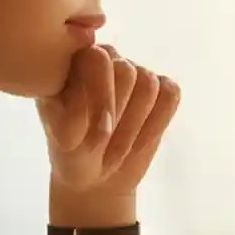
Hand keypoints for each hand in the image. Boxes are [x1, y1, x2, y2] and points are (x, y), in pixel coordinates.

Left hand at [38, 45, 180, 224]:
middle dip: (118, 117)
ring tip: (117, 148)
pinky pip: (170, 94)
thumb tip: (103, 111)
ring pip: (149, 85)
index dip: (101, 98)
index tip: (93, 138)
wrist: (96, 176)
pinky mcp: (162, 89)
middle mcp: (107, 58)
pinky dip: (157, 123)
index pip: (97, 59)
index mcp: (75, 61)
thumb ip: (74, 116)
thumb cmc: (72, 153)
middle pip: (126, 72)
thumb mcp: (64, 139)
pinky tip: (140, 142)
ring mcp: (137, 72)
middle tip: (102, 147)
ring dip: (134, 126)